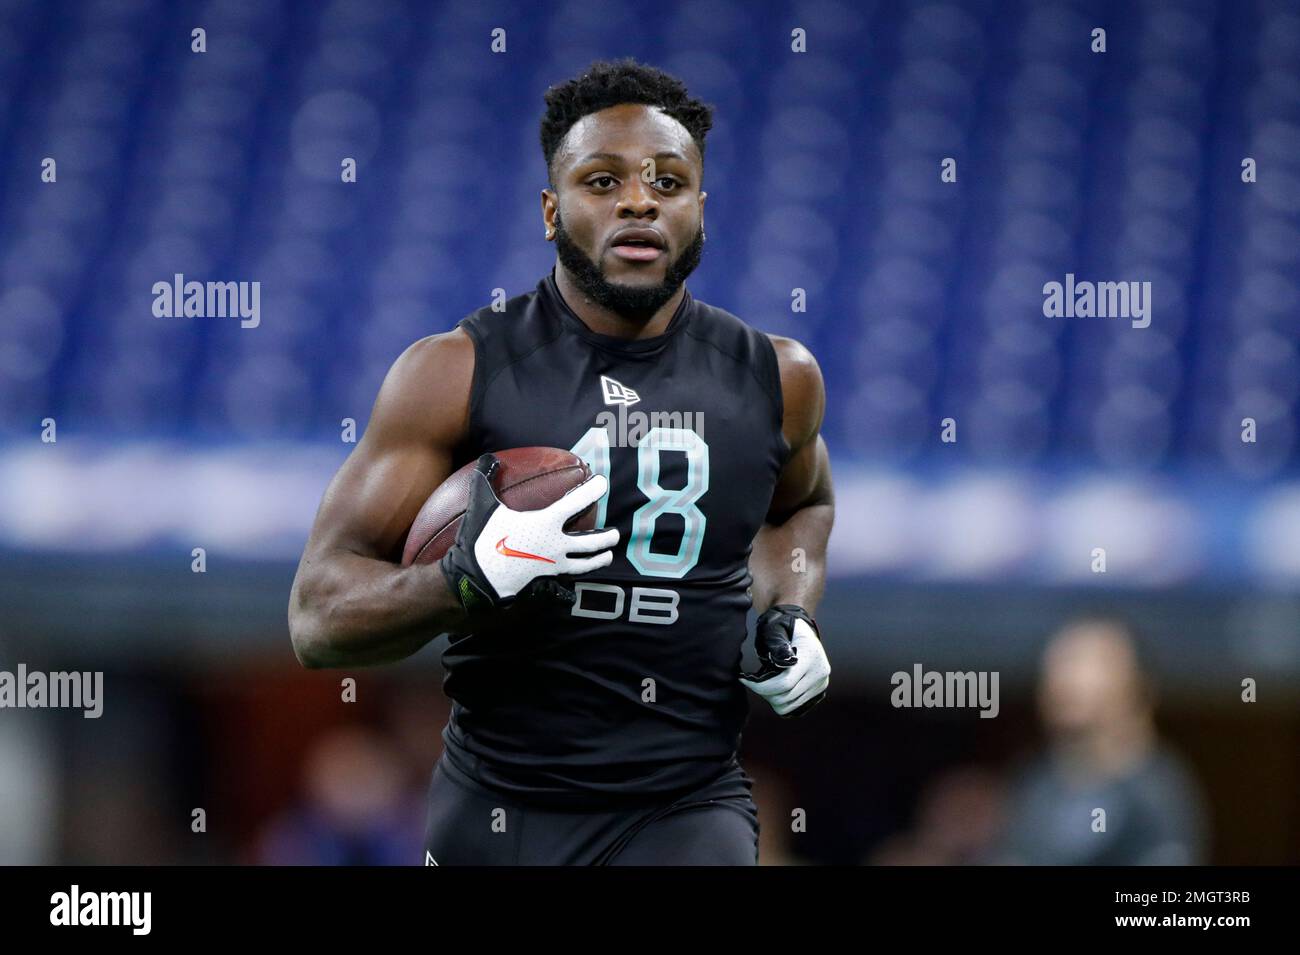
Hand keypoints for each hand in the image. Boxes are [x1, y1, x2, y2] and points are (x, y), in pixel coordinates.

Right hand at [439, 453, 618, 621]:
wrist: (477, 578)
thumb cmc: (483, 540)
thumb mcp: (483, 505)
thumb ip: (486, 480)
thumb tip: (488, 459)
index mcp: (546, 523)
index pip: (576, 503)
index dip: (592, 491)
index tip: (603, 483)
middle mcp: (555, 545)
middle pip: (589, 542)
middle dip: (605, 538)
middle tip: (615, 534)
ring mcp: (552, 566)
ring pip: (583, 565)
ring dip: (598, 560)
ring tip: (607, 556)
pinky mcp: (544, 582)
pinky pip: (565, 581)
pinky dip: (574, 580)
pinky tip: (577, 581)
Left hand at [738, 604, 829, 717]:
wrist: (800, 629)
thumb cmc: (782, 628)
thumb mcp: (775, 630)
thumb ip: (776, 644)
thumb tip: (781, 661)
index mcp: (811, 656)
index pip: (784, 684)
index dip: (761, 686)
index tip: (744, 679)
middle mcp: (820, 672)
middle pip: (785, 698)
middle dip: (764, 692)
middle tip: (753, 680)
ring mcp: (821, 683)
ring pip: (789, 706)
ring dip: (772, 698)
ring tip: (765, 683)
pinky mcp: (818, 691)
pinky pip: (794, 707)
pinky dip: (781, 701)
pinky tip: (775, 687)